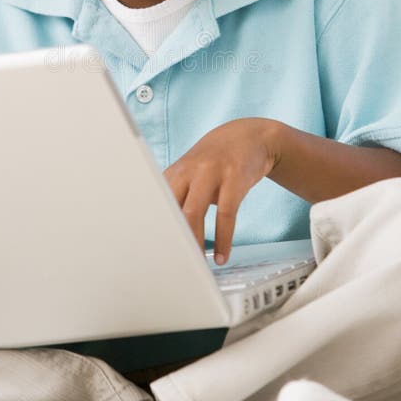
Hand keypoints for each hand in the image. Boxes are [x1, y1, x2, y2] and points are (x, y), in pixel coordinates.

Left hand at [163, 118, 281, 264]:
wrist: (250, 136)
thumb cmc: (216, 162)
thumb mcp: (193, 174)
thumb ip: (179, 197)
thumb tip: (163, 235)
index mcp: (175, 173)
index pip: (155, 203)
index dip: (151, 228)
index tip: (149, 253)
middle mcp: (189, 170)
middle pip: (171, 208)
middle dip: (171, 238)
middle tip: (173, 264)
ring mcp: (211, 171)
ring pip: (193, 212)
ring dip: (195, 242)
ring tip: (197, 264)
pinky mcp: (235, 178)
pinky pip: (226, 214)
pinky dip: (223, 239)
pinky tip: (222, 255)